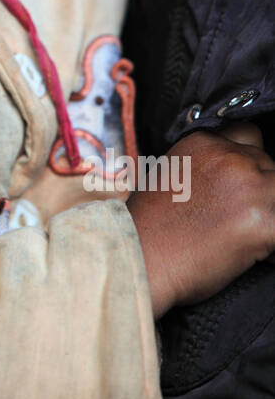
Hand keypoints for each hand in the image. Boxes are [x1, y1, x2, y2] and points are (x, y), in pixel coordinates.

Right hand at [127, 122, 274, 317]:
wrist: (138, 258)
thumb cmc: (148, 229)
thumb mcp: (169, 176)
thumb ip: (203, 168)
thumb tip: (227, 184)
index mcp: (204, 142)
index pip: (249, 140)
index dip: (248, 166)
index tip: (242, 187)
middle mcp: (229, 157)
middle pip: (269, 165)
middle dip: (260, 191)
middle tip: (240, 219)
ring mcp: (248, 186)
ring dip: (269, 212)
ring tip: (251, 236)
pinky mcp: (261, 221)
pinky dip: (272, 245)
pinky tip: (259, 254)